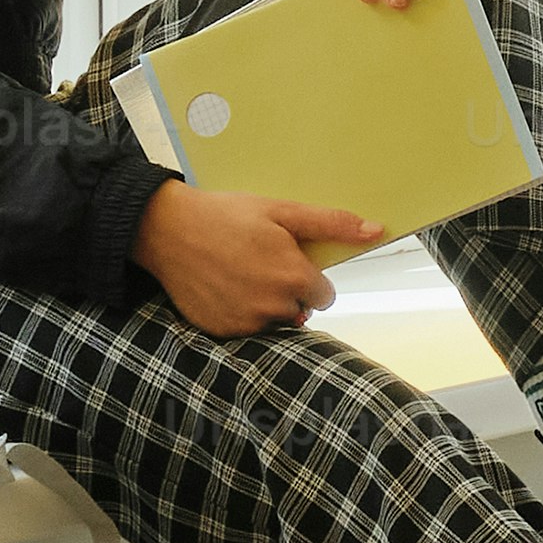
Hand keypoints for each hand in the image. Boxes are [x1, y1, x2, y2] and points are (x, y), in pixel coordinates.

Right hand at [140, 178, 385, 335]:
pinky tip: (222, 288)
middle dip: (288, 291)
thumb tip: (376, 230)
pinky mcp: (222, 331)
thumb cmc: (227, 215)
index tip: (286, 260)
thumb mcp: (282, 211)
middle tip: (258, 263)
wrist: (167, 229)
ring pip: (273, 321)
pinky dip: (238, 313)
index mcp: (295, 278)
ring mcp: (246, 322)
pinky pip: (245, 330)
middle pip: (300, 310)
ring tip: (239, 274)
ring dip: (264, 305)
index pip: (325, 296)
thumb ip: (331, 224)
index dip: (308, 277)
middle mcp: (274, 307)